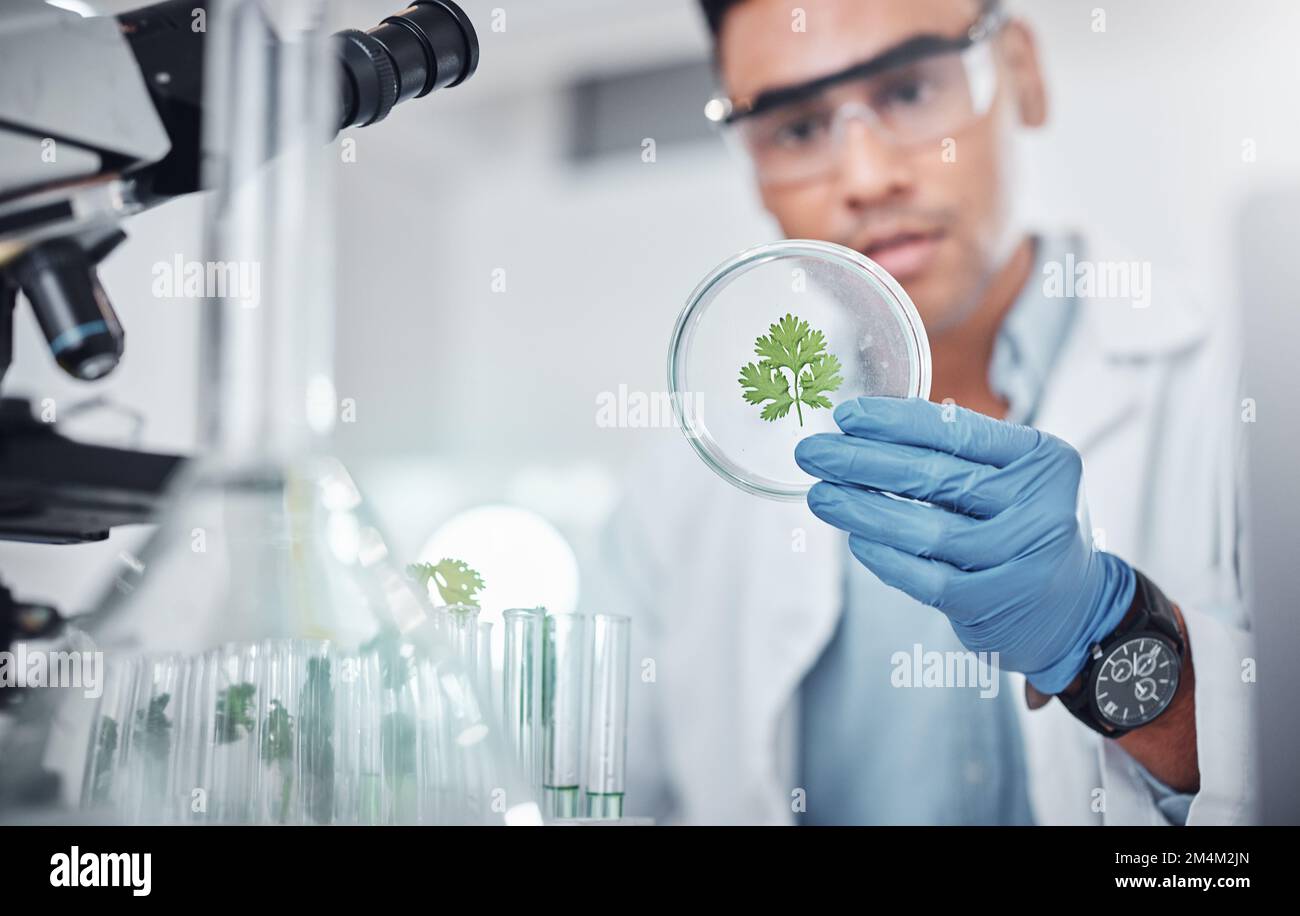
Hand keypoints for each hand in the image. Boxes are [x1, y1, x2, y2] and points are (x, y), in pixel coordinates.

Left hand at [794, 396, 1135, 693]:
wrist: (1075, 612)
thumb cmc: (1025, 528)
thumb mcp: (1016, 479)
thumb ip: (962, 455)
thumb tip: (868, 430)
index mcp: (1043, 460)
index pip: (959, 432)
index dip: (895, 422)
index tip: (845, 415)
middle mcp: (1039, 506)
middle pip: (934, 477)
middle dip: (862, 461)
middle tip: (812, 452)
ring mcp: (1019, 558)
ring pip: (925, 530)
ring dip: (862, 510)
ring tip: (820, 496)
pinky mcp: (994, 603)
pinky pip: (925, 578)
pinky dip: (885, 558)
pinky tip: (855, 540)